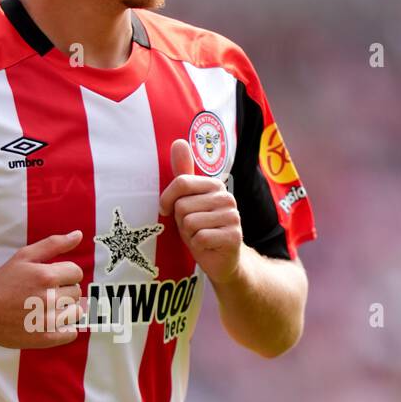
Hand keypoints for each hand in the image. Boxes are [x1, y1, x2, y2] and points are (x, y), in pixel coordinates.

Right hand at [0, 230, 83, 347]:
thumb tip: (79, 234)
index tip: (52, 279)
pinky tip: (49, 322)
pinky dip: (65, 329)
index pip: (77, 273)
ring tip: (47, 308)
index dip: (65, 274)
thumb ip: (54, 244)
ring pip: (77, 312)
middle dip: (64, 291)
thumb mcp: (24, 256)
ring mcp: (48, 320)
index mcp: (46, 276)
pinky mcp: (45, 338)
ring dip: (66, 309)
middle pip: (76, 292)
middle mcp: (49, 298)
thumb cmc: (3, 282)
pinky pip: (71, 333)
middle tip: (44, 293)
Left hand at [159, 139, 242, 285]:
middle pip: (183, 206)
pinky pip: (200, 238)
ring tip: (200, 236)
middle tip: (193, 228)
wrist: (223, 259)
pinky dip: (198, 246)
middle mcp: (226, 197)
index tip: (166, 210)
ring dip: (189, 235)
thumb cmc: (202, 228)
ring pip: (190, 223)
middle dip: (181, 222)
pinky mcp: (234, 236)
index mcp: (214, 185)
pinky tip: (208, 246)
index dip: (167, 199)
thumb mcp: (188, 201)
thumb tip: (178, 142)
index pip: (181, 182)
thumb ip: (183, 174)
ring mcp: (233, 217)